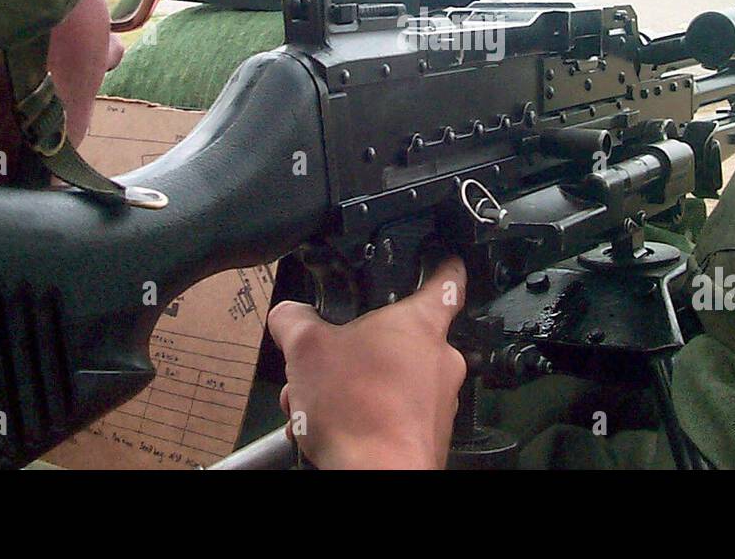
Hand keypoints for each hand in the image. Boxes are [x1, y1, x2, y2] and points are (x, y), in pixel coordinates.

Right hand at [267, 257, 467, 468]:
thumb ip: (295, 320)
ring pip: (388, 380)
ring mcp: (438, 400)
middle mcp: (440, 359)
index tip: (442, 258)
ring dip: (350, 388)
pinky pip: (391, 414)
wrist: (378, 476)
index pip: (446, 279)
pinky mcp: (426, 434)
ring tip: (318, 406)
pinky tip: (332, 429)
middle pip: (398, 338)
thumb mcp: (306, 349)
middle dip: (355, 349)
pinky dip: (360, 418)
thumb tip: (288, 314)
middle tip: (325, 362)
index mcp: (420, 323)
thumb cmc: (359, 411)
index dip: (442, 264)